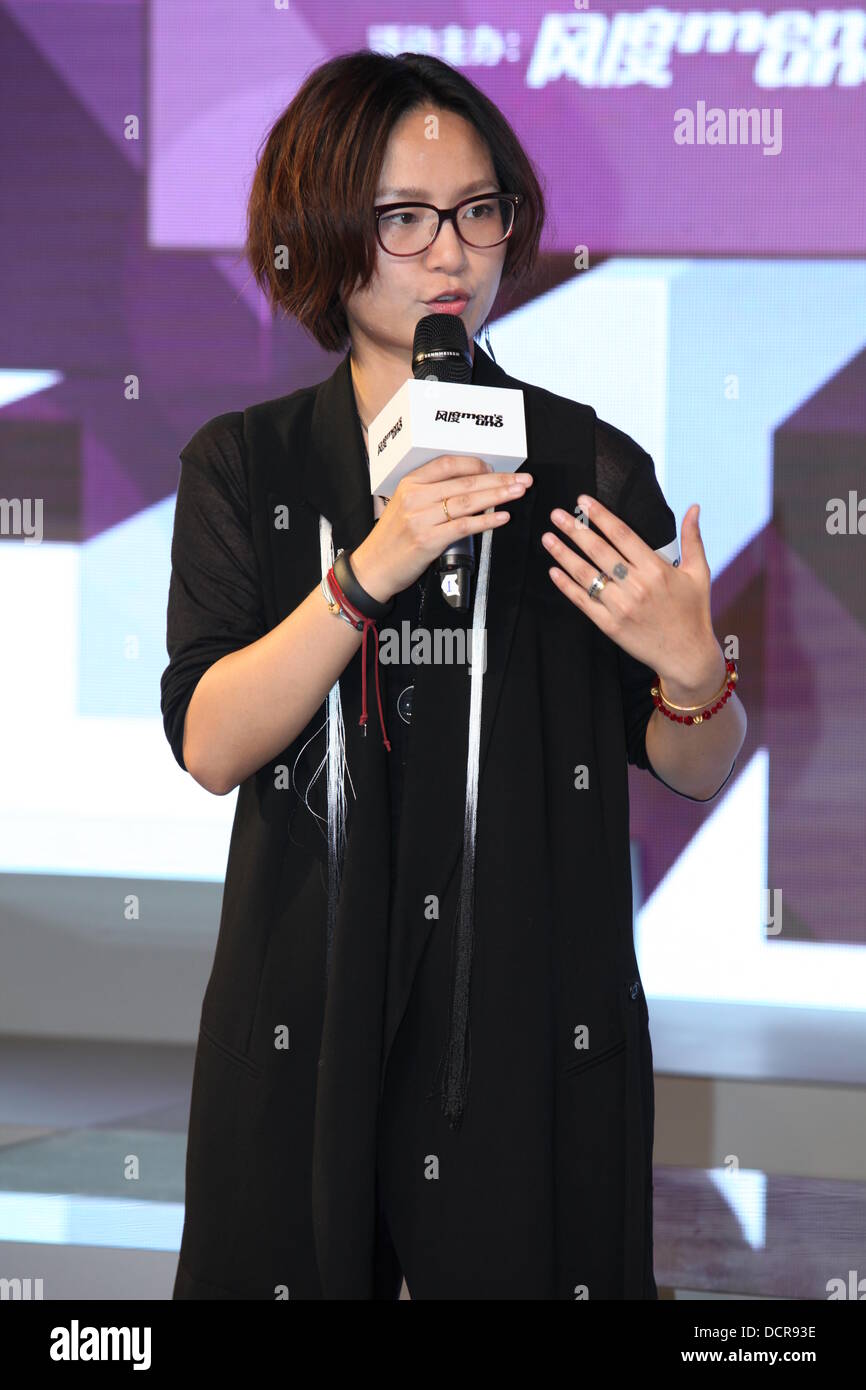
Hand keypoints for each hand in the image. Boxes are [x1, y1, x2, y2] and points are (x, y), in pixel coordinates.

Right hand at [351, 456, 532, 601]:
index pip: (448, 464)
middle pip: (464, 482)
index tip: (498, 469)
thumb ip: (432, 494)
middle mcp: (415, 497)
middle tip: (522, 479)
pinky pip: (464, 526)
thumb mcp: (406, 506)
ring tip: (518, 493)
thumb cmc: (392, 539)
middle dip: (498, 480)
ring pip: (467, 502)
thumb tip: (472, 487)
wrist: (373, 568)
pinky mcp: (428, 540)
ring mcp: (421, 518)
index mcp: (409, 483)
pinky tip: (503, 517)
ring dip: (498, 496)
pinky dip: (486, 521)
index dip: (476, 464)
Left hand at [541, 496, 722, 693]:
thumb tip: (694, 507)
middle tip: (556, 514)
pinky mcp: (610, 625)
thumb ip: (693, 539)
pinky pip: (584, 601)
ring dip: (564, 554)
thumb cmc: (694, 613)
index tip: (583, 501)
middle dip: (575, 529)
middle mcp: (637, 586)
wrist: (687, 656)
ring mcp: (621, 606)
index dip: (600, 516)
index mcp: (657, 569)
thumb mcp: (699, 573)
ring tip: (548, 538)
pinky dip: (567, 586)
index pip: (622, 535)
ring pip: (587, 575)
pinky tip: (554, 571)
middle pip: (599, 551)